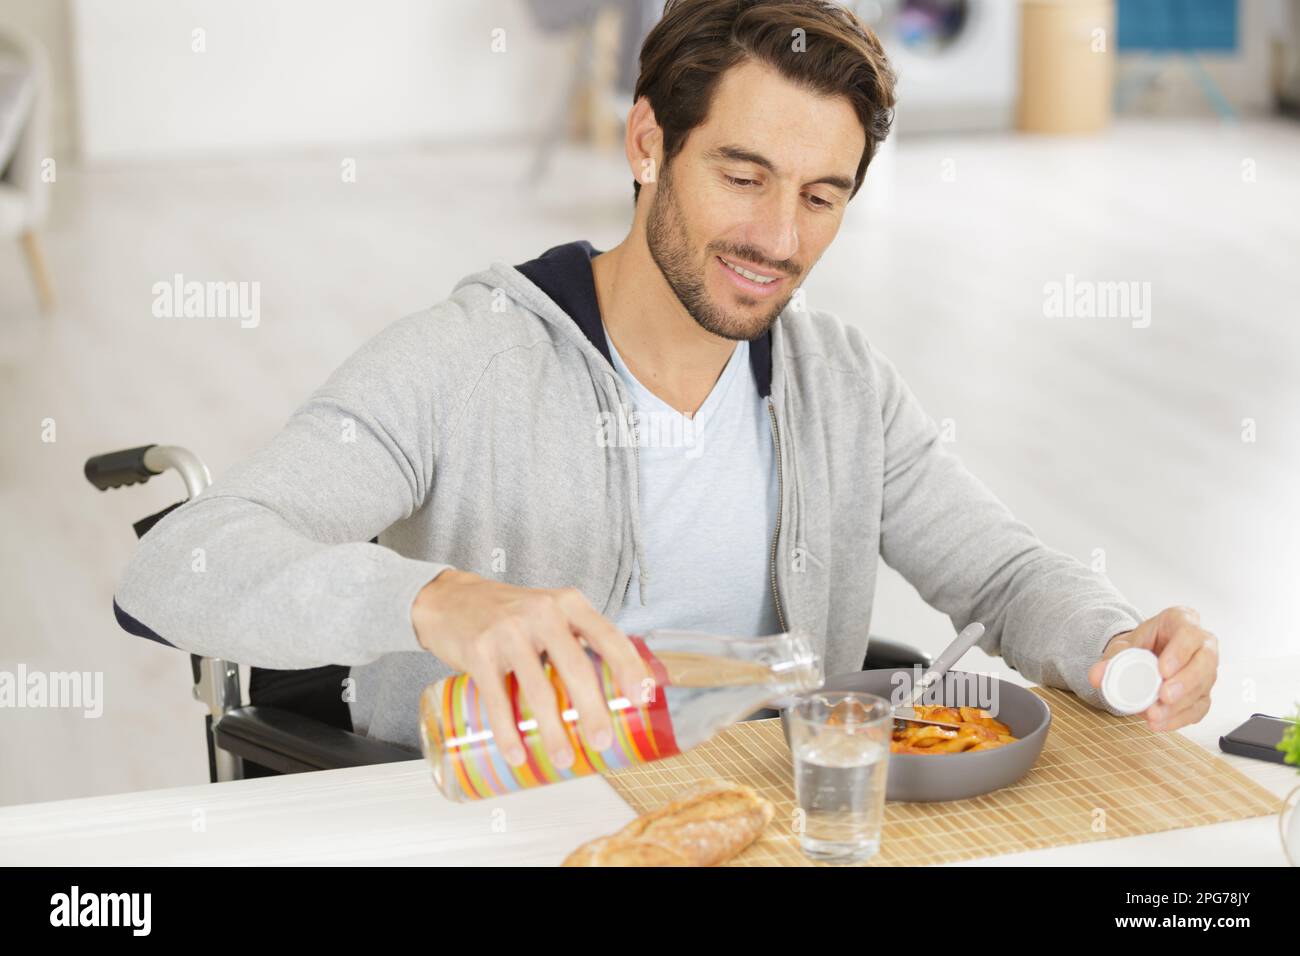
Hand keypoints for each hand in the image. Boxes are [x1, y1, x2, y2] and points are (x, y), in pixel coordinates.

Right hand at [410, 569, 650, 768]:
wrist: (448, 599)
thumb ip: (577, 640)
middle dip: (592, 710)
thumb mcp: (548, 612)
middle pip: (576, 667)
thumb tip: (616, 690)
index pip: (608, 635)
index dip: (629, 668)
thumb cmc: (509, 615)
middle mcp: (542, 612)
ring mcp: (508, 631)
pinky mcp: (478, 651)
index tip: (642, 698)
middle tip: (601, 742)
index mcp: (568, 604)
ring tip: (564, 760)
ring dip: (553, 731)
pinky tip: (517, 754)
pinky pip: (496, 699)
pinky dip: (508, 732)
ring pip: (538, 689)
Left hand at [1086, 606, 1218, 731]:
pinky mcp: (1204, 691)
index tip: (1163, 670)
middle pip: (1205, 662)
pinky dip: (1179, 718)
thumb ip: (1110, 658)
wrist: (1142, 657)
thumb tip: (1096, 676)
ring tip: (1155, 714)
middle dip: (1185, 682)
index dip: (1179, 652)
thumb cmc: (1139, 645)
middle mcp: (1201, 644)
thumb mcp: (1121, 646)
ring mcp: (1206, 669)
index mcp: (1182, 621)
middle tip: (1164, 696)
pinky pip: (1199, 707)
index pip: (1189, 633)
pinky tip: (1161, 723)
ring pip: (1204, 687)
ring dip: (1180, 705)